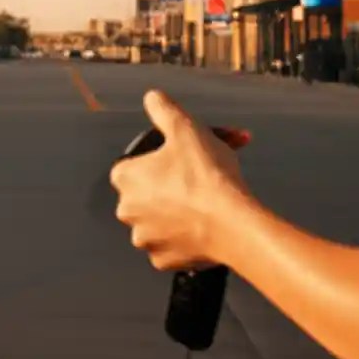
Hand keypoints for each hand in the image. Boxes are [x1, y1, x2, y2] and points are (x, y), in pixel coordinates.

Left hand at [110, 90, 251, 270]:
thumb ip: (163, 108)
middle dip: (176, 178)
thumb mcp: (185, 127)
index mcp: (125, 179)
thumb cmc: (208, 175)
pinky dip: (190, 232)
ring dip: (182, 205)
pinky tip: (208, 221)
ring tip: (211, 194)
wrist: (234, 225)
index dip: (164, 154)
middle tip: (205, 171)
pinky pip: (176, 241)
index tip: (187, 153)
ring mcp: (146, 239)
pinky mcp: (165, 260)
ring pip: (164, 215)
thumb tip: (152, 98)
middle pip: (152, 188)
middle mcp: (127, 212)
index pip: (138, 161)